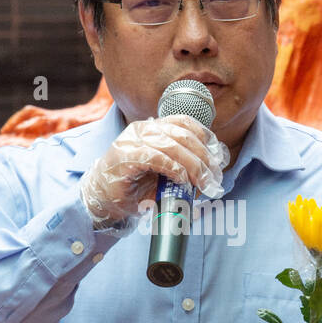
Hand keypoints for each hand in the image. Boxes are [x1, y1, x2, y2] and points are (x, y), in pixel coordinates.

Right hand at [80, 114, 227, 225]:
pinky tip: (182, 180)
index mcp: (153, 128)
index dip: (205, 138)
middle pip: (183, 135)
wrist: (103, 200)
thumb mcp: (164, 174)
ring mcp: (132, 141)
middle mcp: (143, 130)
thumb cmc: (134, 187)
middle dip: (204, 157)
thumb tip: (211, 173)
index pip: (185, 122)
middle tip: (214, 178)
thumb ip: (183, 167)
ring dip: (193, 165)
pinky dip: (174, 168)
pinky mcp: (125, 156)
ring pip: (173, 145)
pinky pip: (156, 157)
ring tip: (203, 183)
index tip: (218, 158)